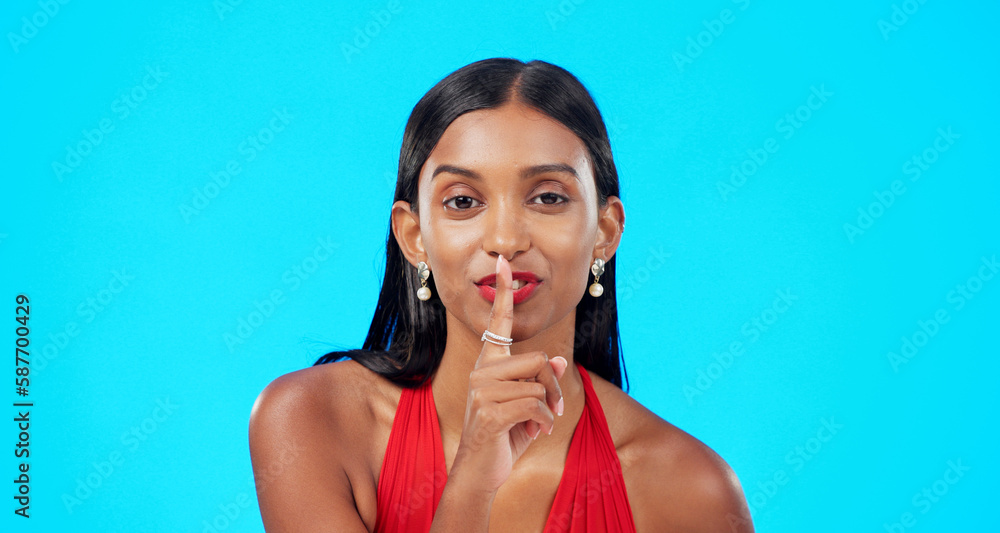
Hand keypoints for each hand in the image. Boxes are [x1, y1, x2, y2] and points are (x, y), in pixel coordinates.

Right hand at [451, 254, 568, 494]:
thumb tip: (560, 360)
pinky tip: (537, 434)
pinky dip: (545, 423)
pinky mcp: (489, 411)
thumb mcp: (528, 406)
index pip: (498, 324)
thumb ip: (541, 381)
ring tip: (540, 426)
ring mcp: (482, 391)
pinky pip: (536, 405)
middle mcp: (481, 371)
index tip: (503, 262)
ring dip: (550, 410)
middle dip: (554, 387)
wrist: (480, 472)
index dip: (503, 292)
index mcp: (488, 365)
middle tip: (554, 410)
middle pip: (540, 359)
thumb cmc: (504, 436)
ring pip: (539, 385)